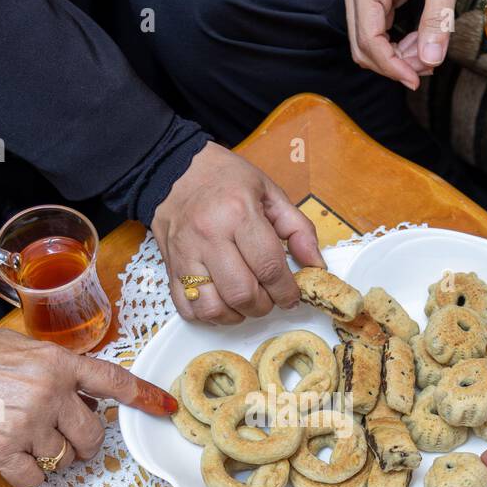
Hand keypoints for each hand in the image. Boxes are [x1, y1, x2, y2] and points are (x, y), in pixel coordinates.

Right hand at [0, 314, 174, 486]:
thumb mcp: (21, 350)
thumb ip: (55, 373)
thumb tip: (80, 401)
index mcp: (56, 362)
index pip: (112, 381)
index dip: (144, 396)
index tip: (166, 407)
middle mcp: (48, 393)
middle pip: (92, 436)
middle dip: (82, 442)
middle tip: (61, 436)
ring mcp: (27, 424)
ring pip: (64, 459)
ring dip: (50, 456)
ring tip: (21, 437)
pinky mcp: (2, 451)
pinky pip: (36, 479)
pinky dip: (28, 474)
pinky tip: (10, 456)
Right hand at [152, 142, 322, 324]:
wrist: (174, 170)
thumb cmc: (224, 179)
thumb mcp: (269, 192)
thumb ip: (298, 229)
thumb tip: (316, 265)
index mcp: (238, 212)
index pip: (269, 267)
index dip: (286, 291)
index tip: (292, 296)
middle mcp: (209, 235)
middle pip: (242, 293)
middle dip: (264, 305)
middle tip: (269, 298)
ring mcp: (186, 254)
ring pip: (213, 308)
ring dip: (236, 315)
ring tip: (246, 303)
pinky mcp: (171, 267)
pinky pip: (188, 308)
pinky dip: (209, 316)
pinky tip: (222, 303)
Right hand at [342, 0, 463, 88]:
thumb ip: (437, 19)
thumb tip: (430, 60)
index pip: (368, 38)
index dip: (391, 66)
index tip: (414, 79)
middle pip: (362, 44)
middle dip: (393, 63)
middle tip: (425, 69)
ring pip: (367, 40)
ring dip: (395, 55)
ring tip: (425, 54)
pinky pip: (376, 28)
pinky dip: (396, 41)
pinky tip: (417, 41)